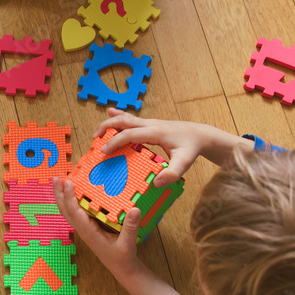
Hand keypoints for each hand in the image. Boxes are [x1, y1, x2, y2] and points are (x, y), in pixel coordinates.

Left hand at [52, 177, 141, 277]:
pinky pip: (75, 212)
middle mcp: (83, 229)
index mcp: (89, 232)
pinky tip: (74, 192)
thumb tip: (135, 209)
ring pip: (68, 211)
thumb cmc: (123, 257)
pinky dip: (71, 201)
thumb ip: (131, 227)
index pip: (74, 213)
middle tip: (56, 178)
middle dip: (59, 194)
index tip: (68, 183)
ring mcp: (84, 229)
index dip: (70, 197)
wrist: (121, 268)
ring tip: (59, 181)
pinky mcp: (88, 227)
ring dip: (62, 197)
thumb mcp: (128, 243)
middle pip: (65, 210)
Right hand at [91, 110, 208, 186]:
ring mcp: (150, 122)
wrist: (201, 135)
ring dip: (111, 123)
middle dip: (106, 127)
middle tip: (94, 138)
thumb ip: (172, 173)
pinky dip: (120, 116)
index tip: (103, 152)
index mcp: (155, 132)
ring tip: (97, 133)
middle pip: (124, 120)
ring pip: (126, 118)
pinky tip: (111, 111)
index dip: (114, 142)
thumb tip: (157, 183)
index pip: (129, 134)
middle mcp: (151, 124)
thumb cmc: (192, 148)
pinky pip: (132, 119)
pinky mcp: (151, 124)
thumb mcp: (184, 163)